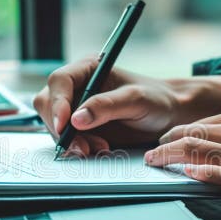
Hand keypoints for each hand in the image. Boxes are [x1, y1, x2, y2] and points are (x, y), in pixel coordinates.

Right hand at [33, 57, 220, 155]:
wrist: (171, 117)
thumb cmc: (158, 100)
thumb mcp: (136, 100)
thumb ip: (106, 106)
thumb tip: (76, 118)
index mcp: (88, 69)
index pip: (59, 81)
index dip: (57, 103)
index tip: (64, 124)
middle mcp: (78, 87)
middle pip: (49, 105)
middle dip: (62, 128)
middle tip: (84, 146)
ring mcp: (78, 108)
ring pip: (55, 125)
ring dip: (71, 141)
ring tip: (99, 148)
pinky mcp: (82, 128)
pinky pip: (67, 139)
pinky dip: (77, 148)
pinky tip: (96, 150)